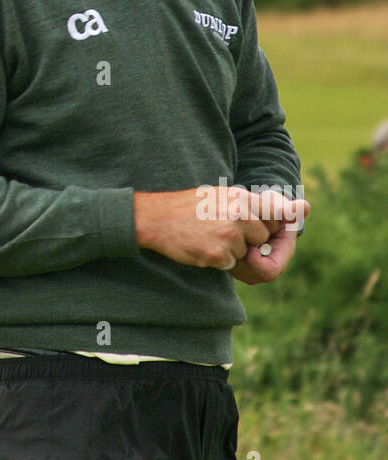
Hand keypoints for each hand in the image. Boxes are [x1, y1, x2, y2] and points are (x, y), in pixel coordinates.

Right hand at [134, 184, 308, 270]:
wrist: (154, 218)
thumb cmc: (189, 206)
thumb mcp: (223, 195)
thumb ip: (260, 204)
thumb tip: (306, 208)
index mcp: (241, 196)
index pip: (275, 215)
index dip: (273, 224)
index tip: (268, 226)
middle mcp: (239, 214)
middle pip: (262, 238)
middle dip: (249, 240)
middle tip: (222, 229)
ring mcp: (229, 236)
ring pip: (245, 253)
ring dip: (231, 250)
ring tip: (208, 235)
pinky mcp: (217, 254)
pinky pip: (229, 264)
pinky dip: (217, 260)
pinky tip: (201, 246)